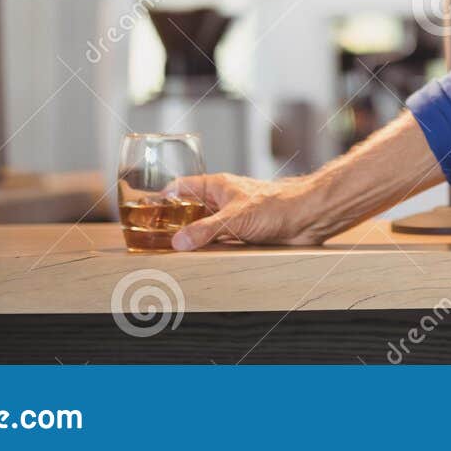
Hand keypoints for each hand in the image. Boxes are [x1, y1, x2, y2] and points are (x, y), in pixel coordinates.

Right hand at [164, 172, 335, 249]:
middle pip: (187, 212)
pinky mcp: (241, 237)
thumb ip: (206, 230)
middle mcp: (221, 202)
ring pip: (201, 230)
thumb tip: (177, 242)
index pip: (180, 188)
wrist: (308, 218)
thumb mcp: (235, 217)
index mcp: (217, 186)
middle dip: (170, 225)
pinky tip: (194, 263)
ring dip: (189, 241)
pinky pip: (216, 245)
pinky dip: (205, 252)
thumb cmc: (277, 205)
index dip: (161, 199)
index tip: (143, 213)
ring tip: (166, 256)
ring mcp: (230, 220)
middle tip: (149, 241)